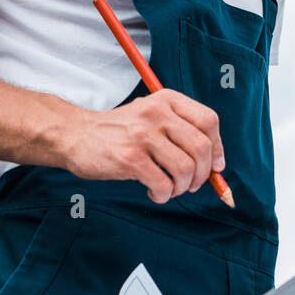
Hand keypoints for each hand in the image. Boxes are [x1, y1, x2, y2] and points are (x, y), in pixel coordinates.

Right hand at [55, 90, 224, 203]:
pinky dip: (164, 194)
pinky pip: (163, 184)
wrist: (76, 135)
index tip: (216, 166)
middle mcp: (157, 113)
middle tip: (192, 184)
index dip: (218, 147)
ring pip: (185, 168)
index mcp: (167, 100)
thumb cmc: (119, 130)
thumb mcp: (151, 115)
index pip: (209, 121)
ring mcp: (143, 135)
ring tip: (171, 189)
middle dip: (203, 173)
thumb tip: (215, 162)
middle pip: (201, 147)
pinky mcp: (130, 158)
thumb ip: (180, 129)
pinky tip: (155, 193)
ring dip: (183, 187)